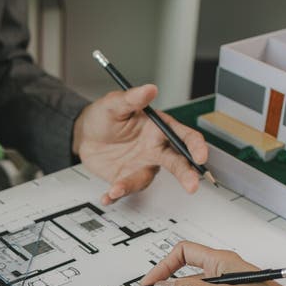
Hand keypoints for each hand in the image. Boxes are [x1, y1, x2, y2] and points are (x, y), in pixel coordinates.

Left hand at [72, 86, 207, 204]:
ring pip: (146, 179)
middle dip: (186, 174)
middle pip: (176, 163)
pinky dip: (116, 195)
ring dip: (133, 185)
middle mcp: (154, 150)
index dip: (195, 146)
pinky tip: (108, 196)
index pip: (184, 137)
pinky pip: (124, 189)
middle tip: (192, 185)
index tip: (200, 155)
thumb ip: (132, 99)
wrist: (84, 135)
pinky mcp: (125, 178)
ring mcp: (140, 166)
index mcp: (158, 129)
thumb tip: (149, 89)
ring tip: (117, 188)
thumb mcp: (114, 104)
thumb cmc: (105, 117)